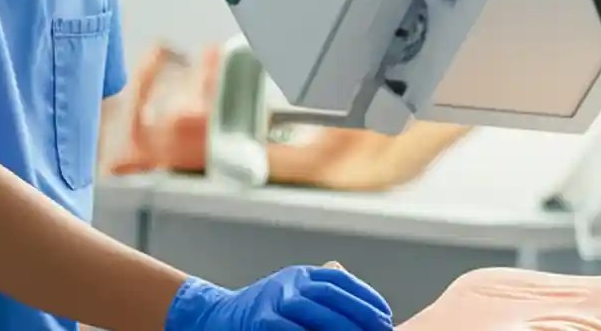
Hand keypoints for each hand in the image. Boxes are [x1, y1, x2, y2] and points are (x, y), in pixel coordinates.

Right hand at [165, 265, 393, 329]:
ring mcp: (272, 301)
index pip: (340, 282)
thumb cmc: (262, 314)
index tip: (386, 317)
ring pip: (315, 315)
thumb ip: (321, 292)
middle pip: (331, 298)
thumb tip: (363, 303)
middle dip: (360, 318)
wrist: (214, 319)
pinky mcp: (260, 322)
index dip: (366, 298)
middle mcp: (287, 283)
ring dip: (342, 330)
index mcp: (300, 275)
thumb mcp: (291, 295)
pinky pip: (292, 330)